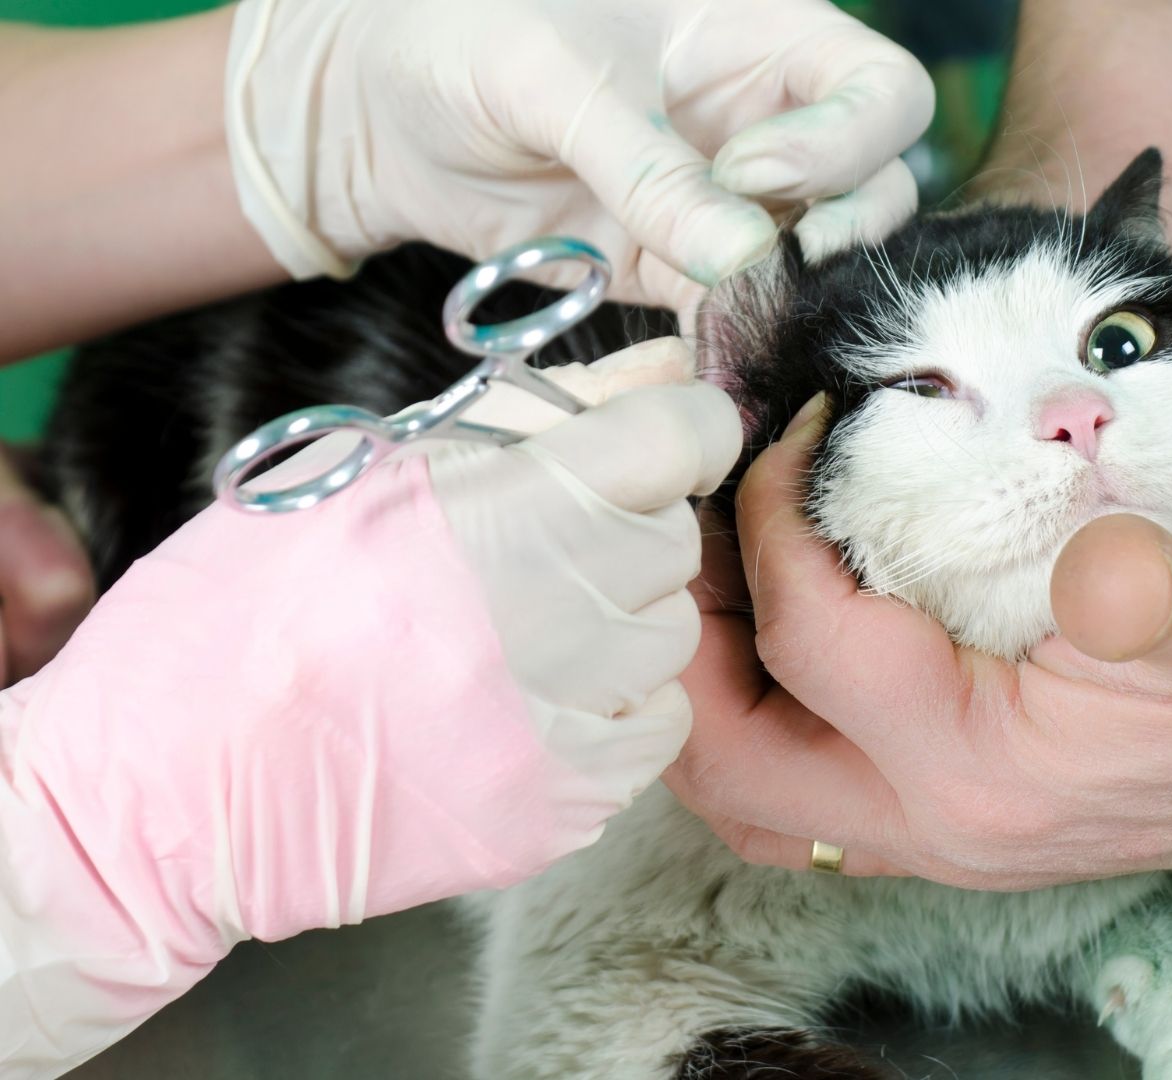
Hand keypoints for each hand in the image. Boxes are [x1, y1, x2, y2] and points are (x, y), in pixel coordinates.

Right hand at [0, 340, 739, 1070]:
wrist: (161, 795)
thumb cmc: (239, 614)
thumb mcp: (356, 475)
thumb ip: (526, 421)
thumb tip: (657, 375)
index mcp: (492, 515)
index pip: (678, 441)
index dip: (673, 429)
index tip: (653, 440)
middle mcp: (545, 622)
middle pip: (672, 538)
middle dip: (622, 526)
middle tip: (536, 545)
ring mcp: (560, 727)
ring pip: (669, 634)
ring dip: (616, 619)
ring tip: (520, 629)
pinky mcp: (562, 811)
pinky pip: (657, 729)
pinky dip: (616, 706)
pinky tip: (535, 699)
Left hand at [226, 0, 932, 309]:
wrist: (371, 104)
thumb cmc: (459, 36)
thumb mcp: (551, 78)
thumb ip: (648, 163)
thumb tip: (744, 255)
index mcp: (759, 33)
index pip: (879, 91)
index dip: (845, 142)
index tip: (749, 171)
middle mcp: (760, 117)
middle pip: (873, 183)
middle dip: (838, 227)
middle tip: (757, 254)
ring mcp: (723, 198)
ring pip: (815, 258)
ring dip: (789, 293)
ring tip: (724, 310)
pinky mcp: (671, 266)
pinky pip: (734, 311)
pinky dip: (729, 337)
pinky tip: (702, 354)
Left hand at [666, 408, 1171, 890]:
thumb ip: (1151, 588)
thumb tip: (1086, 565)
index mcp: (985, 777)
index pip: (807, 644)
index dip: (772, 519)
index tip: (791, 422)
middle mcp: (948, 826)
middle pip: (731, 763)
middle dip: (686, 636)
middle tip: (692, 514)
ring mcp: (953, 830)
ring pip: (761, 791)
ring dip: (718, 682)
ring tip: (725, 563)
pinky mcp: (970, 805)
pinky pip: (818, 780)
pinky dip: (777, 700)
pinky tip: (805, 607)